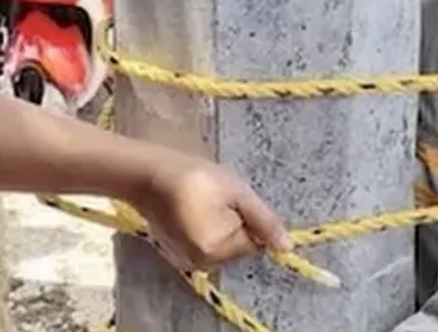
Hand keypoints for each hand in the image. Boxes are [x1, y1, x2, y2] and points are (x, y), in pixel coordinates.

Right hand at [128, 153, 292, 270]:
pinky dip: (206, 230)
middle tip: (219, 199)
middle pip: (238, 248)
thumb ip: (264, 222)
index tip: (236, 200)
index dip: (251, 220)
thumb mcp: (238, 193)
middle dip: (237, 225)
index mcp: (216, 250)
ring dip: (222, 227)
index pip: (255, 244)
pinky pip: (205, 246)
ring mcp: (186, 261)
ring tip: (205, 202)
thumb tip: (288, 247)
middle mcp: (201, 264)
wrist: (149, 175)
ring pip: (222, 247)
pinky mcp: (175, 255)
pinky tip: (194, 211)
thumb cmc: (197, 178)